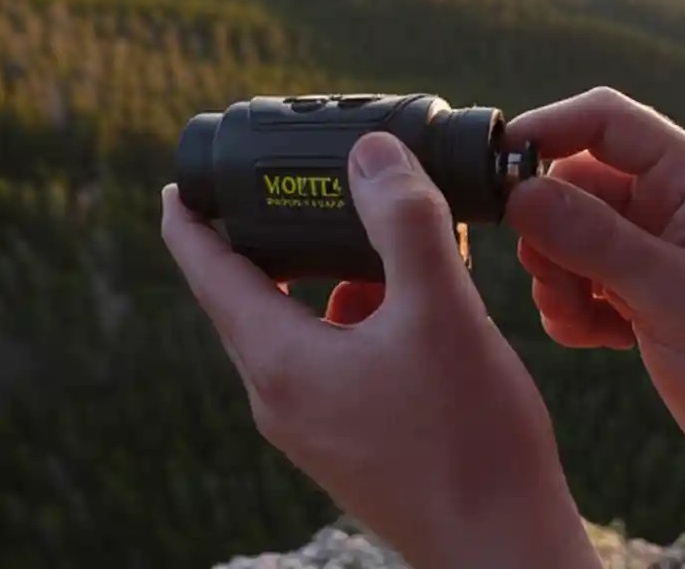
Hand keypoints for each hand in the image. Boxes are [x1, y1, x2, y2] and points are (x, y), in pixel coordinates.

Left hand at [161, 133, 598, 568]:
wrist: (502, 546)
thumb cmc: (471, 439)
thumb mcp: (441, 312)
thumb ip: (405, 222)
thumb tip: (372, 154)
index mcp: (280, 364)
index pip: (207, 274)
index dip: (189, 220)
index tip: (182, 181)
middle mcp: (282, 399)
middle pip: (249, 299)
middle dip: (271, 239)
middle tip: (298, 188)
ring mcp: (315, 428)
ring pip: (298, 329)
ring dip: (326, 278)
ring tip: (380, 240)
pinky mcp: (350, 442)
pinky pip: (332, 360)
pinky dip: (356, 318)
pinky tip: (408, 306)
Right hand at [505, 87, 684, 479]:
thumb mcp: (672, 295)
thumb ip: (594, 239)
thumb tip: (520, 193)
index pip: (605, 120)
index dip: (546, 128)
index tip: (496, 168)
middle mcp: (671, 202)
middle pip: (573, 182)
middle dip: (549, 233)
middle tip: (557, 286)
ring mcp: (653, 246)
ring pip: (566, 234)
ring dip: (558, 279)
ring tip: (584, 321)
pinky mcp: (639, 287)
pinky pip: (577, 276)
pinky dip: (573, 307)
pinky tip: (601, 339)